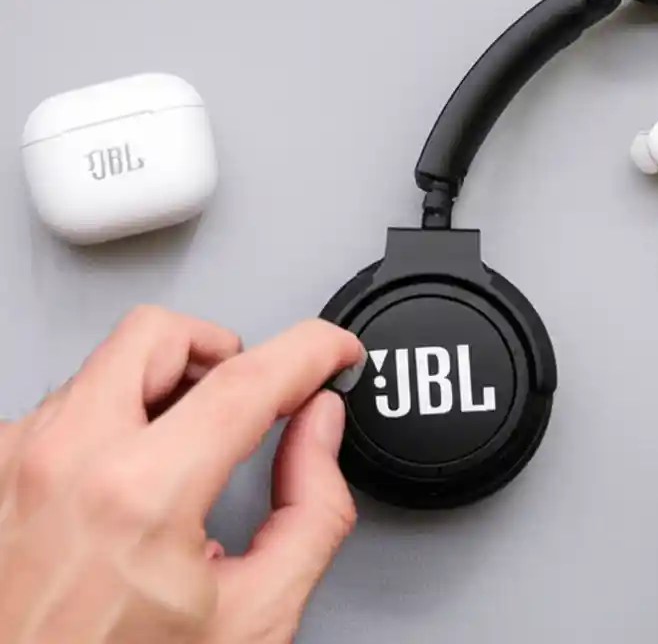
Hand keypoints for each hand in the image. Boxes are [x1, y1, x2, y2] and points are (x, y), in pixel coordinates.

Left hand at [0, 306, 364, 642]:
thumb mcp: (254, 616)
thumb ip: (312, 512)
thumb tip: (319, 431)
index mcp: (138, 497)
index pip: (247, 379)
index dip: (311, 351)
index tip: (333, 350)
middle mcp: (62, 462)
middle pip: (158, 334)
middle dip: (223, 348)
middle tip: (254, 386)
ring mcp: (13, 463)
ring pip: (105, 365)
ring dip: (162, 388)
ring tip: (189, 449)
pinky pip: (62, 409)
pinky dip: (111, 424)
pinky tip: (133, 473)